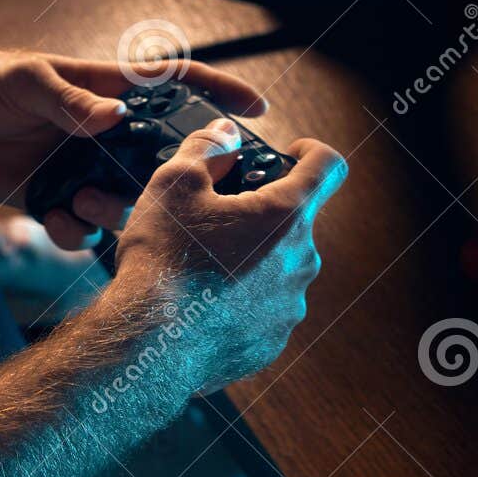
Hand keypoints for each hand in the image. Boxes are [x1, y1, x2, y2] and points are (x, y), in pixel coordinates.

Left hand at [0, 43, 266, 247]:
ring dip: (113, 213)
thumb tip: (114, 118)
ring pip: (125, 203)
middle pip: (158, 161)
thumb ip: (69, 101)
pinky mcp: (53, 200)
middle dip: (165, 184)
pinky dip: (75, 232)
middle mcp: (101, 133)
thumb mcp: (23, 82)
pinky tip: (55, 222)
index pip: (173, 86)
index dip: (218, 92)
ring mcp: (80, 168)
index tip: (257, 106)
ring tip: (84, 205)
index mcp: (104, 91)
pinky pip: (82, 228)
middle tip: (159, 198)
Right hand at [112, 118, 346, 390]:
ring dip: (251, 261)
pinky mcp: (271, 342)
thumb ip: (207, 148)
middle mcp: (301, 261)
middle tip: (214, 220)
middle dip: (261, 215)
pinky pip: (263, 311)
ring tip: (202, 269)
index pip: (327, 166)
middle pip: (294, 223)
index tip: (292, 153)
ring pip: (278, 269)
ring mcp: (289, 306)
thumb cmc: (164, 259)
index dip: (312, 151)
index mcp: (286, 215)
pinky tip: (202, 305)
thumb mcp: (173, 185)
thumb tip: (224, 133)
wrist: (150, 343)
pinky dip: (240, 302)